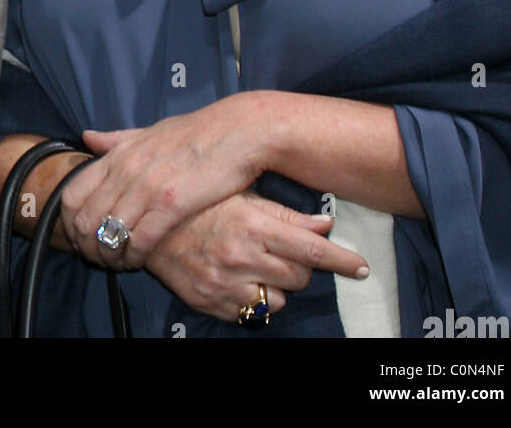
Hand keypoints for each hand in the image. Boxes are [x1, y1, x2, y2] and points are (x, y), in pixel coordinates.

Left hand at [59, 95, 266, 269]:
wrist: (239, 132)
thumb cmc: (197, 133)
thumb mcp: (150, 131)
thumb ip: (117, 140)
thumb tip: (87, 137)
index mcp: (119, 154)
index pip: (72, 193)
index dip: (70, 222)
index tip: (82, 236)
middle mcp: (126, 170)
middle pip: (84, 220)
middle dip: (86, 246)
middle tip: (99, 258)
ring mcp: (147, 187)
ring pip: (107, 234)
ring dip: (109, 256)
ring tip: (119, 263)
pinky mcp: (171, 204)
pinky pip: (139, 240)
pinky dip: (134, 257)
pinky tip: (141, 261)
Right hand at [144, 192, 368, 323]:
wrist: (148, 224)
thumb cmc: (199, 202)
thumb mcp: (242, 197)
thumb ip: (286, 214)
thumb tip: (326, 226)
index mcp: (251, 225)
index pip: (310, 250)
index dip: (341, 261)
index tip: (362, 267)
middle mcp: (241, 257)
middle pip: (299, 276)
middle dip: (303, 265)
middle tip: (288, 251)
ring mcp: (225, 284)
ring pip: (280, 299)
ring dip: (280, 284)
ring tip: (261, 263)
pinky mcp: (213, 304)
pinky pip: (253, 313)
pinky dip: (257, 299)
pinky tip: (244, 278)